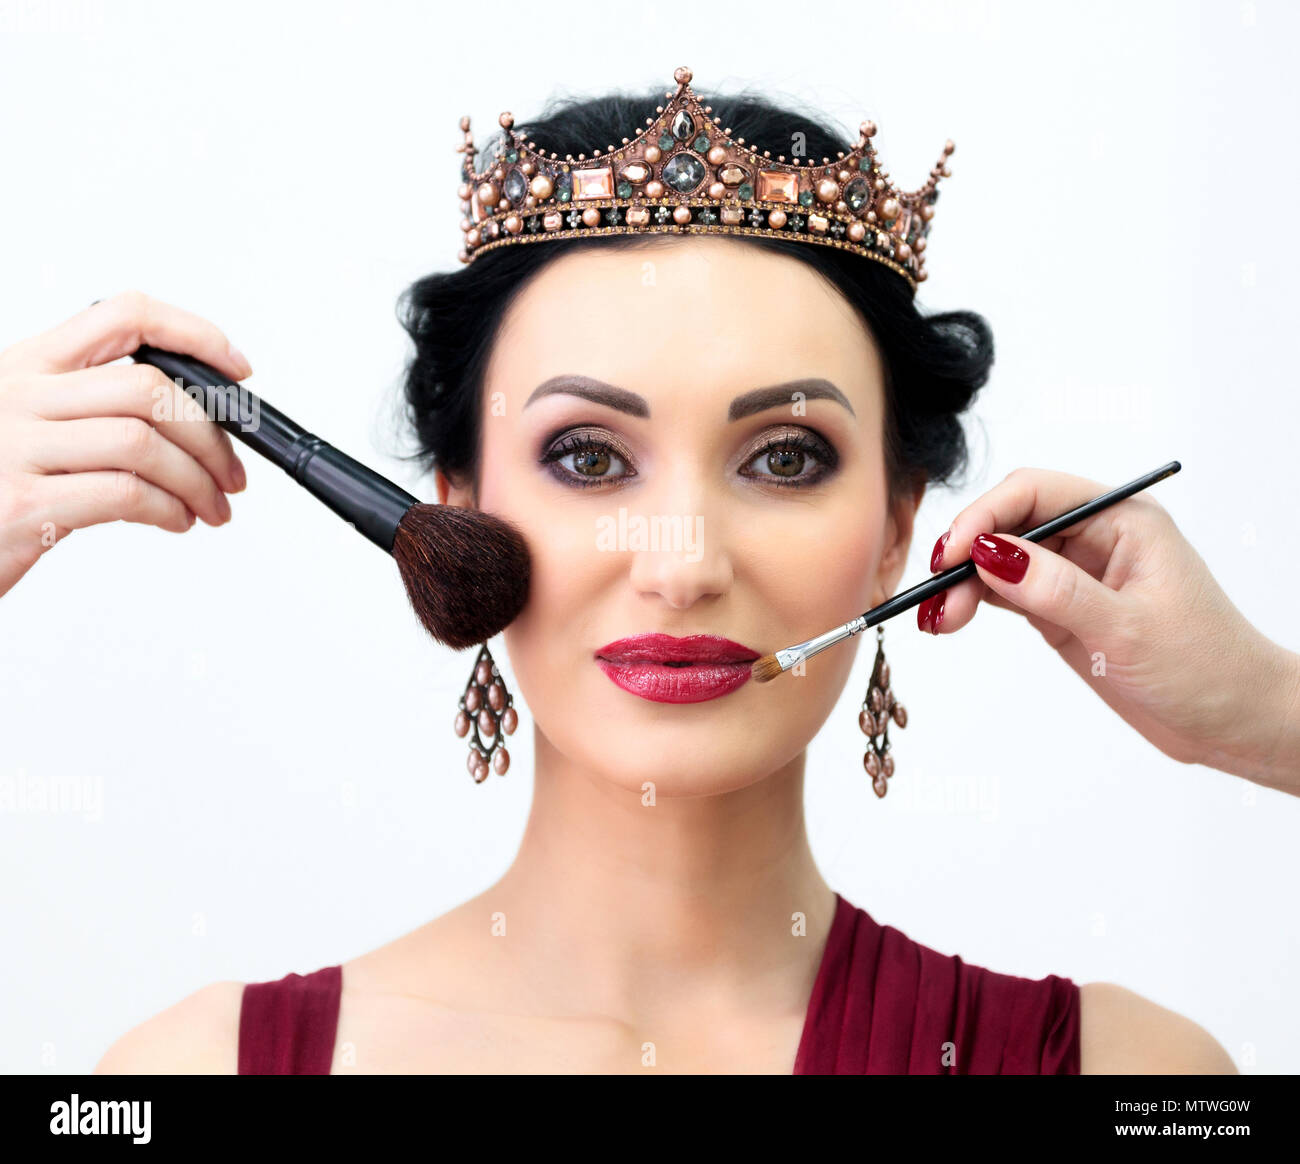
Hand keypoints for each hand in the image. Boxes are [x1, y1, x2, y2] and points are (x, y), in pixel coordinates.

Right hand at [0, 290, 250, 598]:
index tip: (237, 371)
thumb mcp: (30, 428)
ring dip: (198, 480)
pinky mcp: (24, 504)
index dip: (194, 335)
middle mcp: (18, 394)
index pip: (123, 316)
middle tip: (232, 475)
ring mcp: (17, 446)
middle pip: (148, 388)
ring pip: (144, 442)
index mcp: (27, 365)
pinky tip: (177, 520)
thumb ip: (91, 412)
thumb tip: (188, 424)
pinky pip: (125, 494)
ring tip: (211, 506)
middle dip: (211, 437)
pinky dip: (169, 509)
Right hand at [923, 467, 1299, 791]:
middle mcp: (1095, 537)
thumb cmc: (1207, 668)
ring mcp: (1075, 574)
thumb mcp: (1127, 628)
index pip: (1035, 492)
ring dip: (962, 584)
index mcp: (1123, 519)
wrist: (1234, 723)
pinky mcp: (1061, 610)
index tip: (952, 554)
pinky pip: (1005, 594)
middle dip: (965, 553)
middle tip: (936, 597)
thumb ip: (1057, 589)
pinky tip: (950, 620)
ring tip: (937, 620)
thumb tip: (991, 555)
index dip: (986, 516)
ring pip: (999, 560)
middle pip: (1009, 522)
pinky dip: (973, 603)